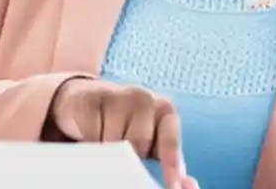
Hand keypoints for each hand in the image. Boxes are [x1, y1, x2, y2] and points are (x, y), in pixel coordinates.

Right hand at [44, 78, 196, 188]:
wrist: (85, 98)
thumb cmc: (124, 125)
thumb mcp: (150, 142)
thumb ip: (169, 162)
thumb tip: (190, 186)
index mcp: (164, 110)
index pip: (170, 141)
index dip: (172, 165)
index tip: (174, 187)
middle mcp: (143, 98)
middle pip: (139, 144)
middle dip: (131, 157)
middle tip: (122, 156)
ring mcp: (116, 96)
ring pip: (113, 142)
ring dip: (106, 150)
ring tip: (102, 141)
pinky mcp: (89, 101)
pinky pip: (91, 136)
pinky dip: (88, 143)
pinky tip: (87, 135)